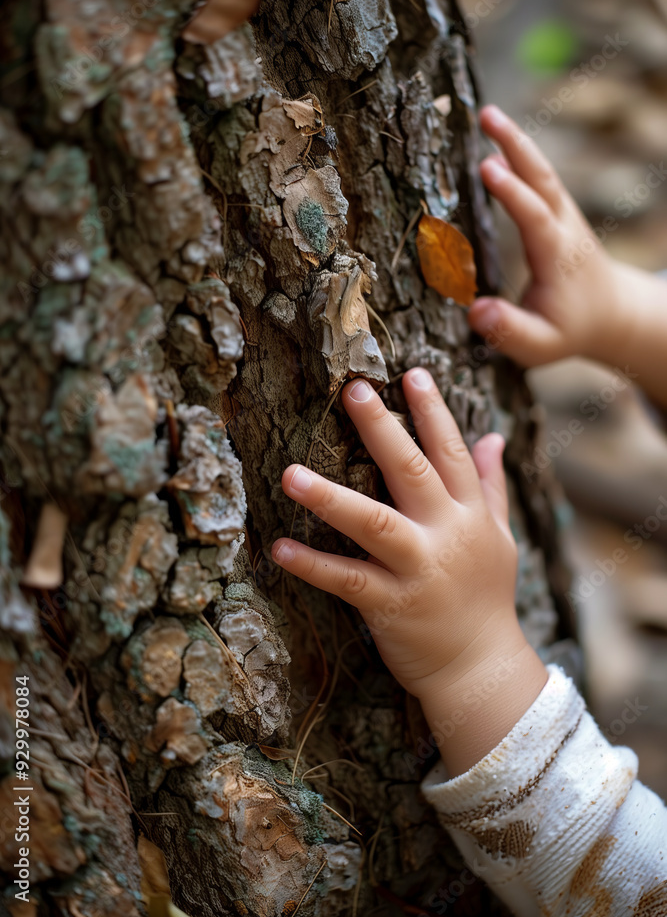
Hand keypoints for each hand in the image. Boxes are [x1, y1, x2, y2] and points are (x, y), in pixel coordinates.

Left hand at [272, 368, 525, 700]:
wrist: (482, 669)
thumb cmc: (486, 598)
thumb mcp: (499, 537)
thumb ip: (490, 486)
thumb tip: (493, 437)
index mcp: (469, 515)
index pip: (451, 453)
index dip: (432, 412)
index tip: (410, 374)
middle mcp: (445, 535)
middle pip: (412, 472)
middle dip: (382, 429)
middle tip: (352, 391)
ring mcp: (418, 570)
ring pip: (373, 523)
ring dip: (330, 497)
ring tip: (290, 473)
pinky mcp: (391, 606)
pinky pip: (347, 580)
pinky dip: (313, 565)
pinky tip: (280, 548)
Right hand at [468, 105, 624, 367]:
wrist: (611, 313)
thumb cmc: (569, 330)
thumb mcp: (540, 346)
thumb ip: (509, 331)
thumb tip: (476, 311)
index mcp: (558, 258)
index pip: (535, 218)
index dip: (512, 193)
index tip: (487, 167)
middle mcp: (564, 229)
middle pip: (543, 180)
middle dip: (516, 147)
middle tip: (487, 115)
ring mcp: (563, 216)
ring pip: (541, 172)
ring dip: (515, 142)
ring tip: (487, 114)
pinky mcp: (556, 212)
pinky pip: (538, 177)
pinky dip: (518, 153)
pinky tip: (496, 138)